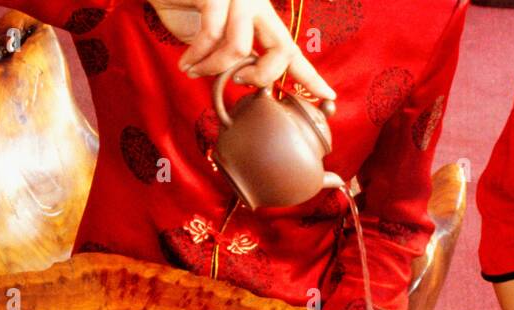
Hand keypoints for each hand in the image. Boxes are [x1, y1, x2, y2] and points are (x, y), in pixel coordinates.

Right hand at [150, 0, 335, 100]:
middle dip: (262, 77)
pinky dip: (197, 56)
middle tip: (238, 84)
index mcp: (261, 16)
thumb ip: (232, 57)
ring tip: (194, 72)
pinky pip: (212, 35)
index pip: (290, 49)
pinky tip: (185, 63)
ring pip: (241, 48)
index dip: (310, 76)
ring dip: (214, 69)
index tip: (329, 96)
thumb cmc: (183, 6)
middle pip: (282, 48)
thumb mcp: (214, 38)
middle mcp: (256, 3)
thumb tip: (240, 81)